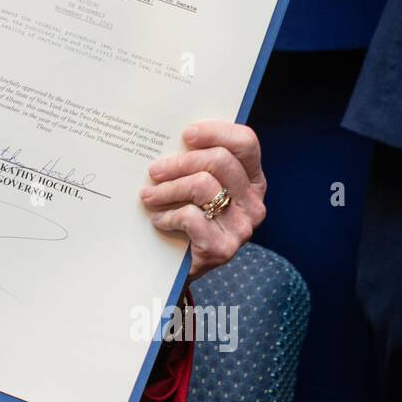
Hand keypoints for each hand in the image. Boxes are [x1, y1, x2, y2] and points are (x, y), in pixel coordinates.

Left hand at [139, 120, 266, 281]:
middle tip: (154, 170)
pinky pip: (190, 216)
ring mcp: (241, 227)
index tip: (185, 134)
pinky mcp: (223, 248)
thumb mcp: (197, 187)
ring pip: (203, 186)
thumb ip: (195, 163)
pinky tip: (157, 220)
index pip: (246, 142)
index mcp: (252, 180)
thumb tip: (170, 135)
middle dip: (180, 162)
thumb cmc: (185, 219)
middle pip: (220, 161)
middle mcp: (253, 202)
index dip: (216, 132)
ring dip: (167, 189)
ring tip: (148, 196)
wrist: (176, 269)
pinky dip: (166, 216)